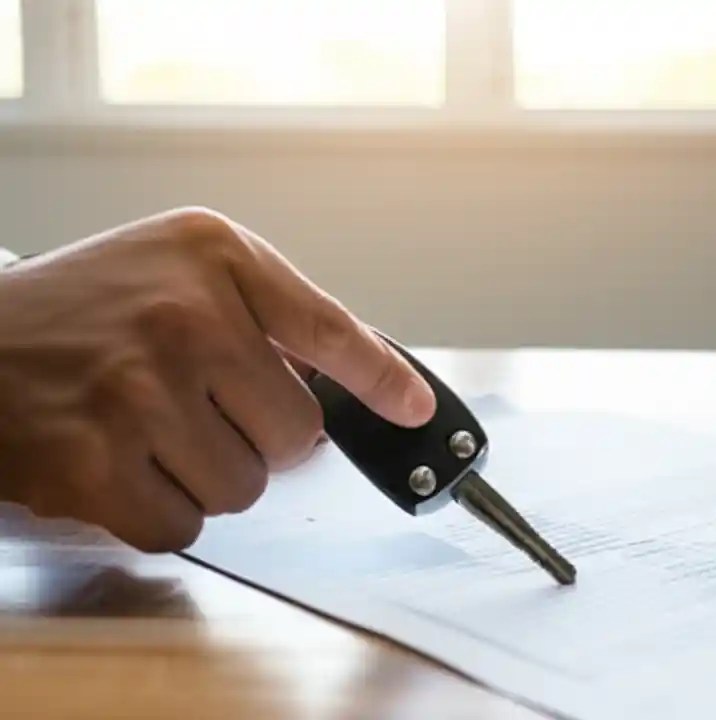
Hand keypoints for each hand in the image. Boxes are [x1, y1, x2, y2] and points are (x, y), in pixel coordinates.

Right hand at [0, 208, 435, 550]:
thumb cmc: (80, 311)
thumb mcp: (178, 270)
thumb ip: (267, 313)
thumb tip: (361, 378)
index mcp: (212, 256)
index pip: (329, 329)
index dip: (382, 379)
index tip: (415, 409)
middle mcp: (183, 315)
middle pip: (297, 433)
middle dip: (259, 439)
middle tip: (199, 412)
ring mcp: (138, 390)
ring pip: (245, 488)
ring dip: (206, 477)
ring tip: (148, 432)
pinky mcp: (93, 462)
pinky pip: (182, 527)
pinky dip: (158, 512)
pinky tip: (118, 466)